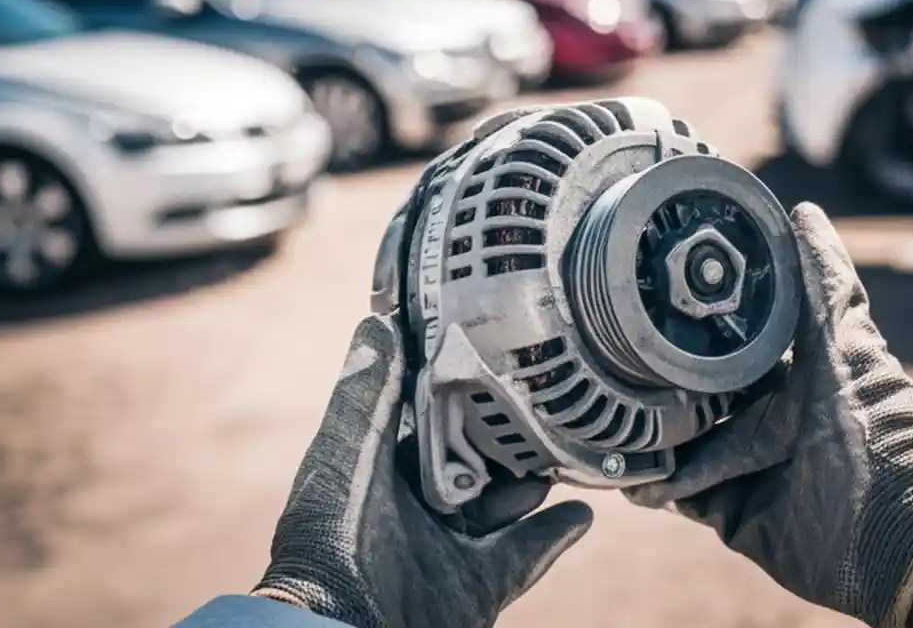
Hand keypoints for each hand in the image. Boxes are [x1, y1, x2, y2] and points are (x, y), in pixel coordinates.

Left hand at [253, 314, 592, 627]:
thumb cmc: (330, 545)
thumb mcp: (346, 457)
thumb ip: (365, 395)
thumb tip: (378, 324)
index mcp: (378, 474)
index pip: (422, 419)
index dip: (452, 389)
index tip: (488, 353)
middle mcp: (414, 510)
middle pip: (470, 461)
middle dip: (502, 434)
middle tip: (540, 400)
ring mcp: (448, 549)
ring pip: (502, 504)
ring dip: (532, 478)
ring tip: (565, 448)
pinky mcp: (476, 587)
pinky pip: (524, 555)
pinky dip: (554, 533)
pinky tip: (582, 511)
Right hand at [625, 203, 912, 627]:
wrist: (888, 532)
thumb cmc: (875, 431)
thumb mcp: (843, 346)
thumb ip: (823, 283)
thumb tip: (803, 212)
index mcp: (783, 373)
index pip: (722, 339)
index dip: (686, 320)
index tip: (640, 296)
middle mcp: (758, 415)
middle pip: (688, 389)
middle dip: (649, 379)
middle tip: (603, 357)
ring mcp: (740, 464)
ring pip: (674, 440)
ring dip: (640, 431)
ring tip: (599, 414)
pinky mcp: (727, 509)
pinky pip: (676, 493)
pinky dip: (648, 483)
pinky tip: (622, 471)